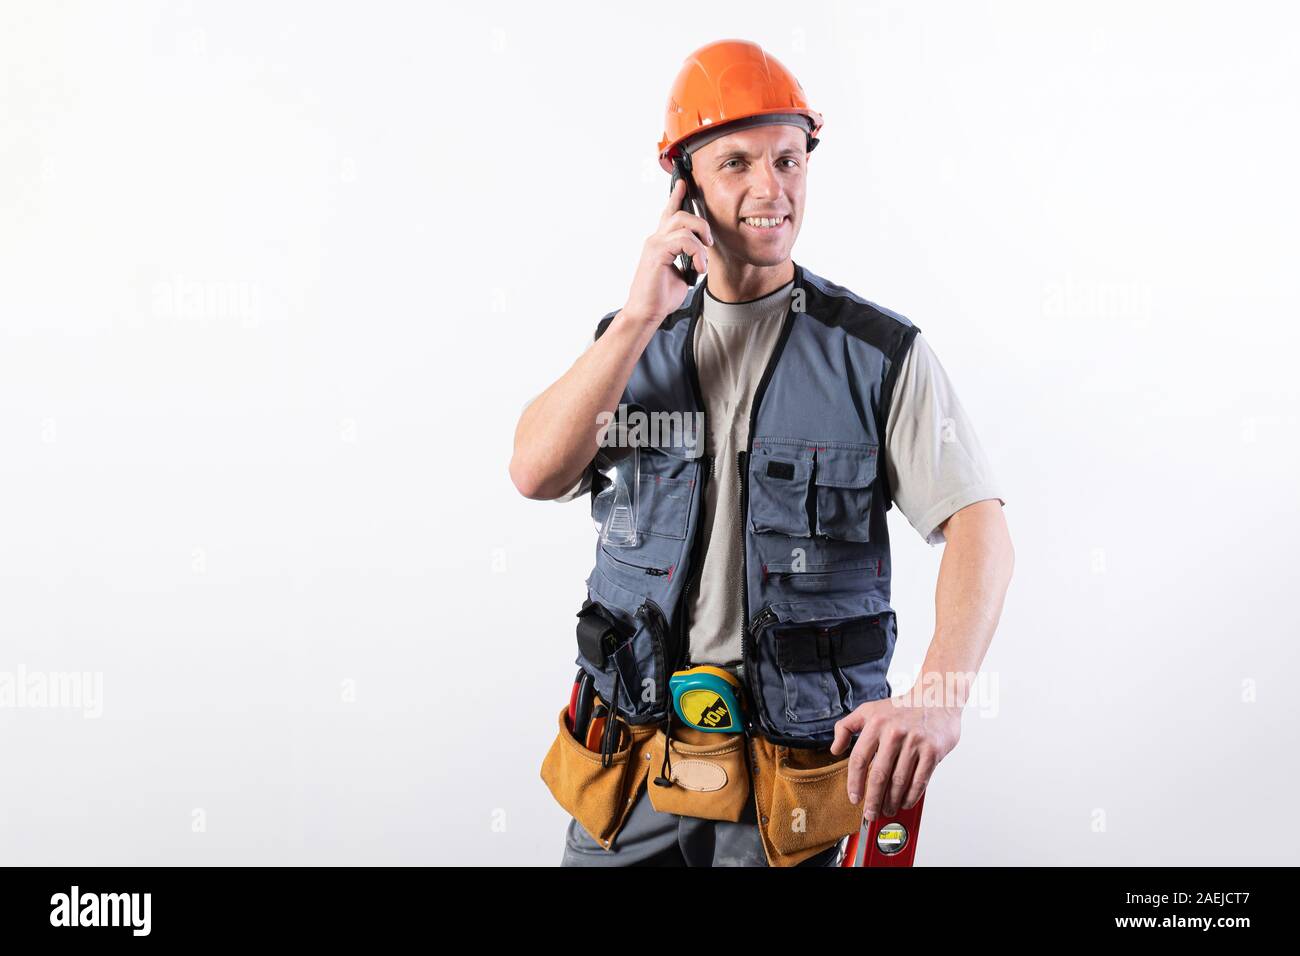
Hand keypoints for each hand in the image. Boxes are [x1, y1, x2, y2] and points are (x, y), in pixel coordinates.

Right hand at [620, 177, 712, 325]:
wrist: (646, 313)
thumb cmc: (660, 297)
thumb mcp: (681, 275)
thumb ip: (689, 260)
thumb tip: (701, 257)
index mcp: (660, 243)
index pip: (668, 213)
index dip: (676, 197)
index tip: (683, 183)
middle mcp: (655, 239)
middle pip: (680, 213)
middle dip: (700, 223)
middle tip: (709, 242)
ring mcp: (655, 244)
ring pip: (683, 222)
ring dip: (700, 239)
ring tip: (704, 260)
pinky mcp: (657, 252)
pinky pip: (684, 240)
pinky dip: (697, 253)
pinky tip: (699, 269)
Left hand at [830, 691, 961, 820]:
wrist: (937, 697)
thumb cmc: (902, 706)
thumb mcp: (869, 709)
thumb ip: (847, 727)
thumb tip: (835, 749)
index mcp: (876, 723)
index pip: (859, 759)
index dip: (854, 783)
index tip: (854, 798)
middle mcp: (894, 733)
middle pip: (879, 775)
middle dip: (872, 799)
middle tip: (870, 813)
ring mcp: (915, 742)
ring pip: (899, 781)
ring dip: (891, 801)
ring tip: (887, 809)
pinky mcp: (932, 750)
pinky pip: (920, 780)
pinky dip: (911, 796)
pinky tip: (905, 802)